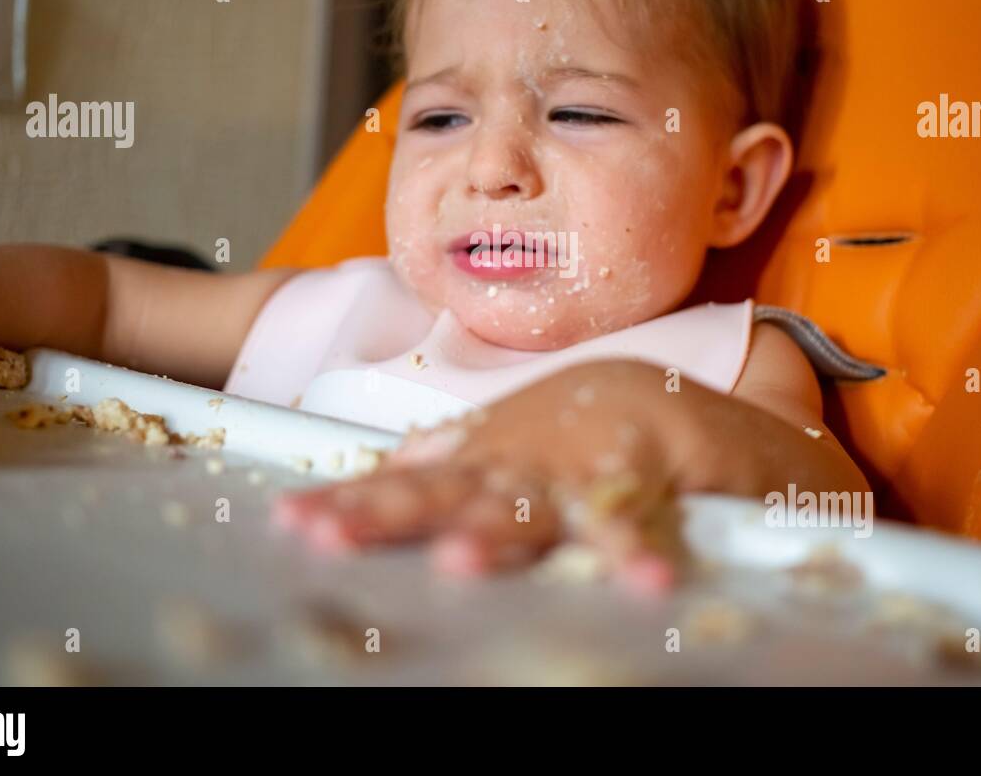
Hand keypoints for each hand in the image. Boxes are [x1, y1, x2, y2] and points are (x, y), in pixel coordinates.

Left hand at [274, 358, 852, 593]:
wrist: (684, 397)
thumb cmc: (591, 431)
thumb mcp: (516, 441)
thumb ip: (457, 455)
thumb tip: (389, 461)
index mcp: (489, 456)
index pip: (412, 482)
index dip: (356, 503)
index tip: (296, 524)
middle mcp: (525, 459)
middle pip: (451, 490)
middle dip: (393, 513)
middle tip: (334, 534)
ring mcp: (583, 463)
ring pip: (535, 502)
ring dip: (500, 531)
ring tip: (457, 561)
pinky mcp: (649, 469)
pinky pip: (642, 516)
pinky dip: (641, 546)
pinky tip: (642, 582)